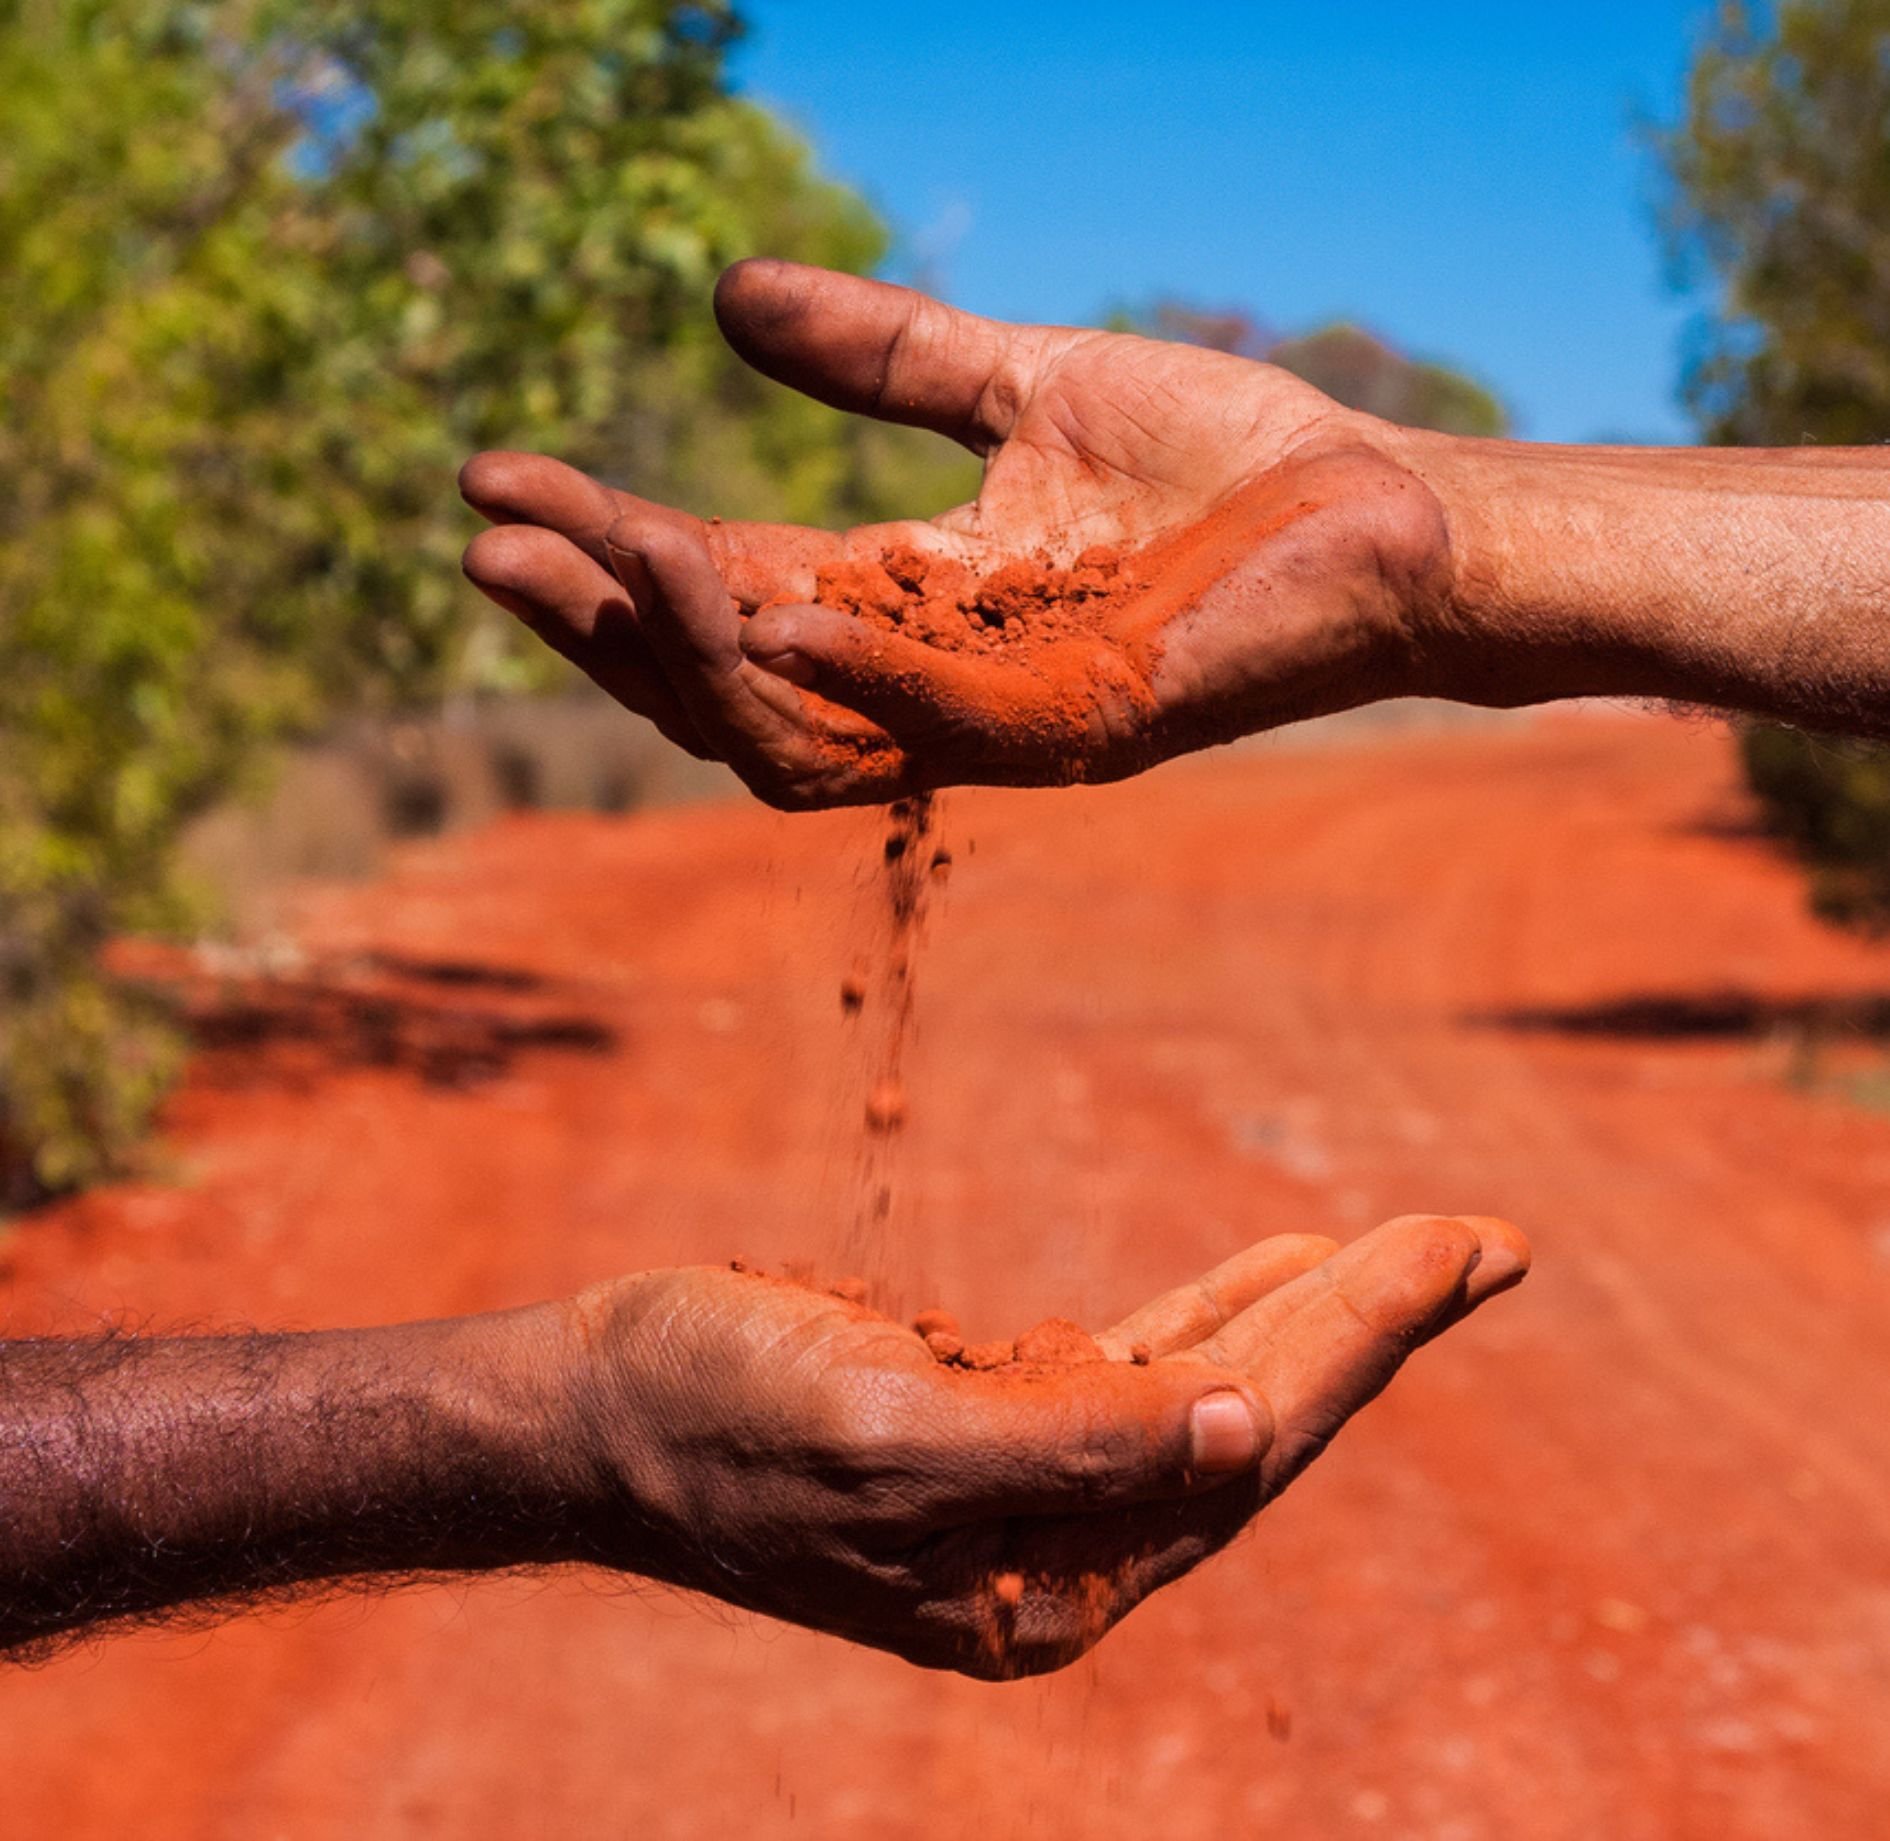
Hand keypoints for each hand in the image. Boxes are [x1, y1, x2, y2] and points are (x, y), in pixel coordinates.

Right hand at [459, 260, 1459, 807]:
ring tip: (611, 550)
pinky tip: (766, 604)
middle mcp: (932, 682)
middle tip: (489, 543)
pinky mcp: (1089, 726)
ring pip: (800, 735)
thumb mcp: (1020, 386)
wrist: (1388, 509)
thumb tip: (723, 296)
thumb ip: (883, 360)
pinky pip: (940, 728)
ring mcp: (1003, 719)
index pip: (716, 593)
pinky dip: (850, 676)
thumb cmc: (1224, 462)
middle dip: (601, 624)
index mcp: (906, 604)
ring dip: (695, 656)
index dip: (600, 547)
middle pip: (723, 687)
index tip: (490, 476)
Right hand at [548, 1214, 1527, 1678]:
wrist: (598, 1403)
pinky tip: (1276, 1267)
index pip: (1244, 1453)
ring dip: (1314, 1314)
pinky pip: (1136, 1364)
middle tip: (1489, 1239)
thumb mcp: (886, 1436)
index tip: (1453, 1249)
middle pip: (1253, 1425)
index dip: (1356, 1344)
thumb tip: (1245, 1435)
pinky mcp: (991, 1420)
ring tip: (1421, 1248)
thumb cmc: (717, 1419)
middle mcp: (1060, 1548)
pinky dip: (1214, 1312)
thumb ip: (1071, 1447)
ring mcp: (1030, 1485)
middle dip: (1371, 1325)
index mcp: (1049, 1582)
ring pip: (1208, 1390)